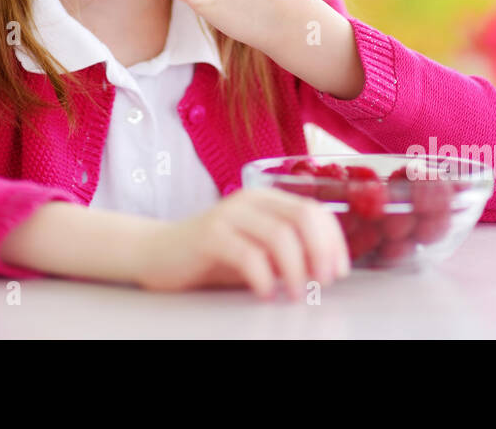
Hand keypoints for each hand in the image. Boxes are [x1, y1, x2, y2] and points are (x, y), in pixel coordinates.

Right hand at [132, 187, 350, 297]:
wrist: (156, 253)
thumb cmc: (211, 256)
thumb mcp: (257, 252)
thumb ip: (288, 253)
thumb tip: (326, 270)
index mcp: (267, 199)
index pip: (314, 211)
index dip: (333, 241)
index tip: (339, 271)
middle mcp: (250, 200)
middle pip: (303, 217)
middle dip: (321, 252)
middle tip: (323, 283)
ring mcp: (229, 214)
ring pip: (280, 235)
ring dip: (296, 269)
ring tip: (295, 294)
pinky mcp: (209, 234)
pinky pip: (248, 254)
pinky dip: (264, 277)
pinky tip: (265, 293)